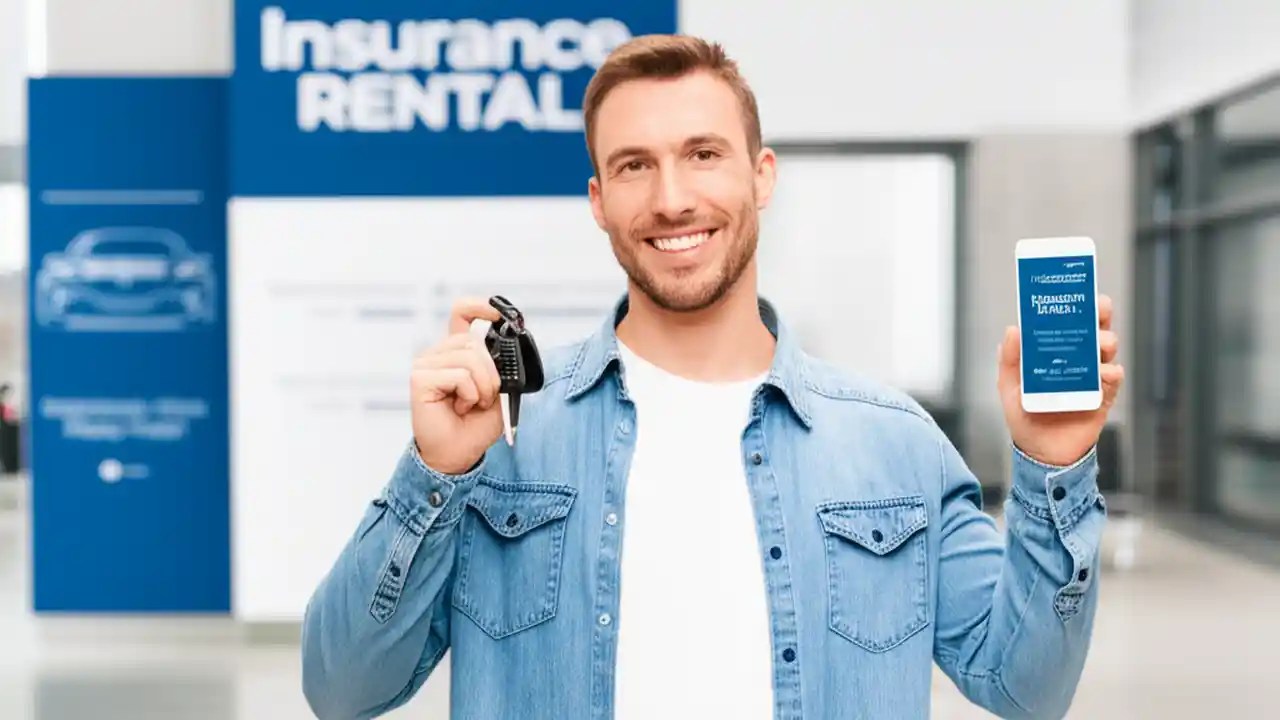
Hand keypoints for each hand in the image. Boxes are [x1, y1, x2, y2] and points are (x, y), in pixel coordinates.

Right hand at [411, 298, 504, 474]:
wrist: (457, 454)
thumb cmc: (473, 426)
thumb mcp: (497, 392)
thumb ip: (497, 367)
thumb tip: (502, 349)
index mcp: (456, 353)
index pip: (461, 313)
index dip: (480, 306)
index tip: (500, 314)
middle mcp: (439, 354)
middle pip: (475, 342)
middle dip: (492, 374)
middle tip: (484, 398)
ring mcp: (426, 364)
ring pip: (470, 357)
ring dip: (483, 387)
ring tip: (470, 404)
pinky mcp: (420, 378)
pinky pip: (460, 375)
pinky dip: (470, 395)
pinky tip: (459, 408)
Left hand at [997, 294, 1125, 467]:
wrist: (1040, 452)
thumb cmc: (1025, 416)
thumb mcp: (1009, 386)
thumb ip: (1009, 360)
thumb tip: (1012, 330)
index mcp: (1057, 354)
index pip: (1070, 324)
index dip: (1077, 307)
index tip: (1080, 292)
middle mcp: (1078, 362)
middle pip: (1094, 331)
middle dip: (1100, 316)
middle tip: (1100, 307)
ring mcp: (1092, 379)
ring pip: (1107, 352)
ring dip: (1107, 342)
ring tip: (1101, 341)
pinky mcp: (1102, 398)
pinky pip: (1112, 382)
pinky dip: (1112, 374)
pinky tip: (1106, 371)